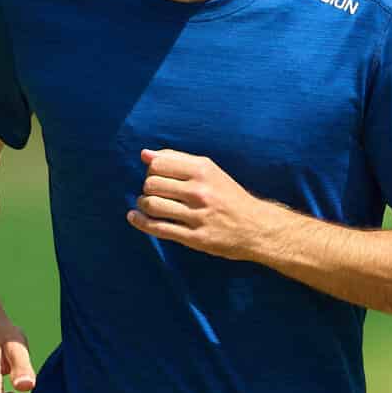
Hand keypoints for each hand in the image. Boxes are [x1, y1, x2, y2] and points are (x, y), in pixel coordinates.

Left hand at [127, 147, 276, 261]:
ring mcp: (197, 216)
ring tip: (150, 206)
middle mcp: (200, 191)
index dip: (151, 170)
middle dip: (147, 188)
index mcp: (204, 170)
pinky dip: (140, 222)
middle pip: (152, 184)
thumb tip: (144, 154)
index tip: (158, 177)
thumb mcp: (209, 171)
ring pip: (152, 205)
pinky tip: (135, 217)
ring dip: (144, 205)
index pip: (158, 164)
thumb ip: (177, 160)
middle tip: (155, 193)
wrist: (256, 227)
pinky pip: (158, 228)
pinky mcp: (194, 237)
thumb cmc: (229, 196)